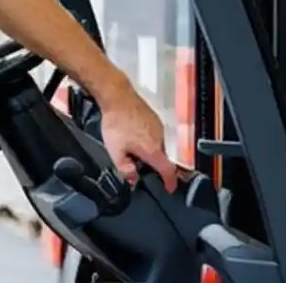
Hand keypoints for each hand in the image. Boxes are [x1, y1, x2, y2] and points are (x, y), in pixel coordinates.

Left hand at [98, 79, 177, 193]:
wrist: (118, 97)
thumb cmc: (116, 124)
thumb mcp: (115, 151)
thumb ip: (125, 168)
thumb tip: (134, 179)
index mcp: (153, 150)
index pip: (168, 171)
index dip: (171, 182)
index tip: (170, 189)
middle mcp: (161, 139)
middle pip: (164, 159)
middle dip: (157, 167)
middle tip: (145, 170)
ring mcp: (160, 128)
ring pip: (160, 146)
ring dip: (152, 153)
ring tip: (136, 152)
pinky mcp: (155, 119)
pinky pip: (157, 136)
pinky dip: (150, 141)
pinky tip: (136, 138)